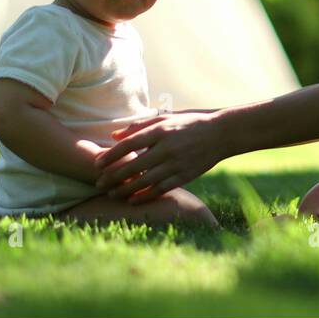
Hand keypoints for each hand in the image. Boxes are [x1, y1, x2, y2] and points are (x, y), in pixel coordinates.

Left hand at [92, 112, 226, 203]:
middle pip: (134, 166)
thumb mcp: (166, 118)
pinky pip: (161, 188)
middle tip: (98, 183)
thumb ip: (139, 126)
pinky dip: (145, 195)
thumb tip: (114, 135)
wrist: (221, 133)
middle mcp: (167, 148)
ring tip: (112, 193)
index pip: (129, 145)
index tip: (97, 164)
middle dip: (114, 176)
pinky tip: (133, 200)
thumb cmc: (190, 122)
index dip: (111, 156)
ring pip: (146, 180)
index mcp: (161, 131)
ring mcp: (177, 163)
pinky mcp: (185, 176)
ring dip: (126, 189)